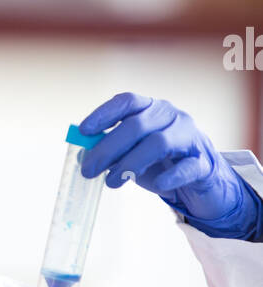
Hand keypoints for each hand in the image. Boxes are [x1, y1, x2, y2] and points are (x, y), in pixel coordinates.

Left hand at [77, 91, 246, 224]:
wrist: (203, 179)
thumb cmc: (163, 162)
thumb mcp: (134, 154)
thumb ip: (111, 152)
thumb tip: (82, 157)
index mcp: (153, 110)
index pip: (127, 102)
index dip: (104, 114)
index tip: (83, 131)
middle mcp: (173, 117)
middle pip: (137, 126)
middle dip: (108, 148)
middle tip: (88, 170)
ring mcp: (191, 138)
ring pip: (159, 143)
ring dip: (130, 163)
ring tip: (111, 182)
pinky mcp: (204, 164)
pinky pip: (188, 167)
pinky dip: (171, 175)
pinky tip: (158, 184)